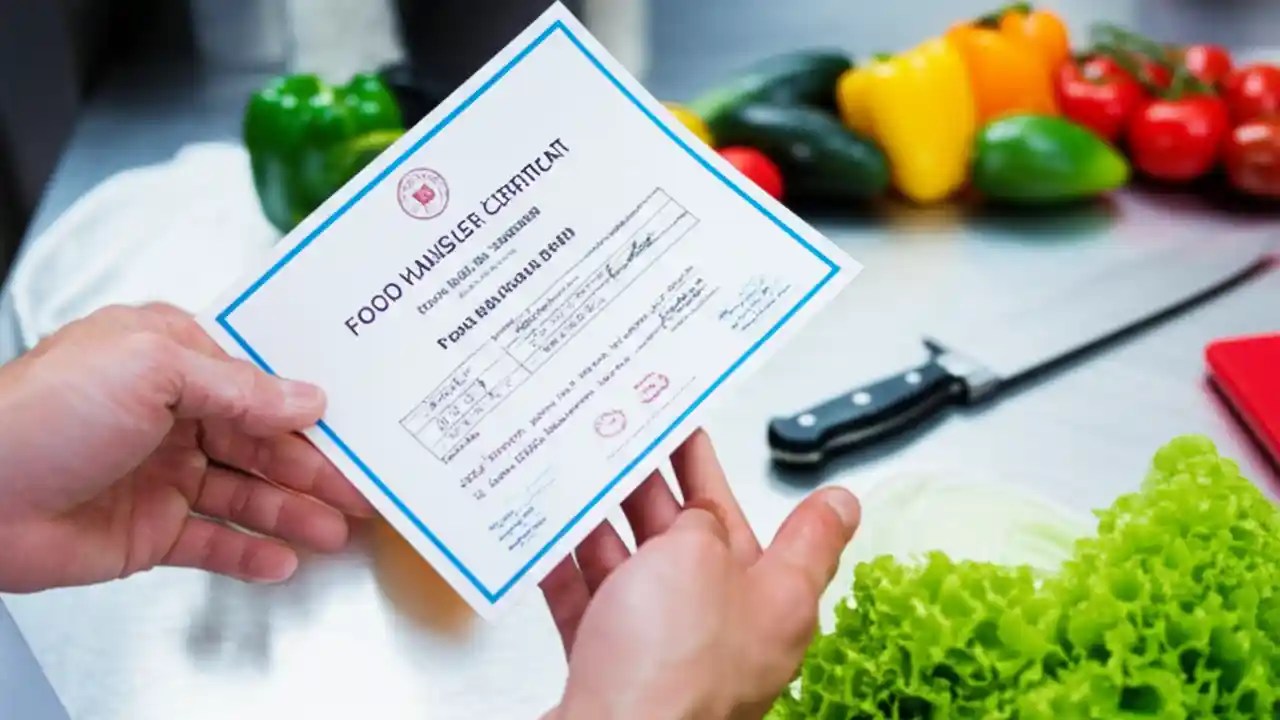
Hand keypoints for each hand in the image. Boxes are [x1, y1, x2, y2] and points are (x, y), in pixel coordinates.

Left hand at [0, 303, 374, 591]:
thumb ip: (239, 385)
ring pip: (247, 494)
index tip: (355, 427)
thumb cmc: (39, 413)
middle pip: (262, 443)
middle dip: (315, 468)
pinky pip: (214, 541)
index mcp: (170, 360)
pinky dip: (251, 552)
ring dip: (294, 511)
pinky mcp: (149, 531)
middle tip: (361, 490)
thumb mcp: (151, 368)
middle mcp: (171, 415)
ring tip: (334, 529)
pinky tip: (283, 559)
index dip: (309, 409)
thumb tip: (304, 397)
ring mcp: (162, 474)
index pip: (259, 383)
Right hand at [540, 430, 859, 719]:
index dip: (741, 473)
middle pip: (700, 541)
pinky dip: (573, 573)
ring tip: (586, 474)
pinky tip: (551, 537)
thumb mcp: (699, 558)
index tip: (705, 432)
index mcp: (776, 599)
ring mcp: (672, 653)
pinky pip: (596, 609)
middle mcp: (730, 628)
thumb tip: (702, 517)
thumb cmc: (670, 670)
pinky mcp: (619, 672)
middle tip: (634, 438)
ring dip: (612, 522)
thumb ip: (705, 522)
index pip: (779, 521)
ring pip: (642, 571)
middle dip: (663, 486)